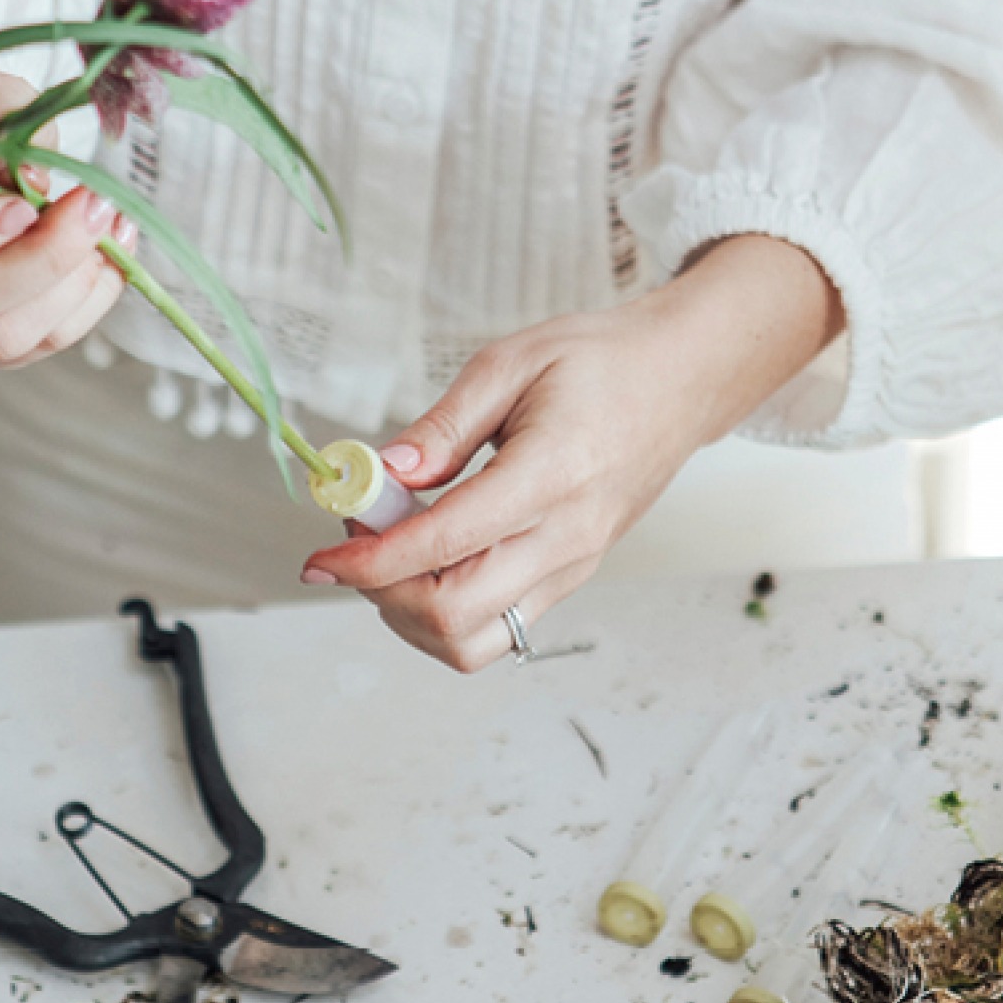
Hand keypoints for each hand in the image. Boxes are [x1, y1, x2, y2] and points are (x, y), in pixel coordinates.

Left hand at [300, 236, 842, 670]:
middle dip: (381, 591)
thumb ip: (441, 427)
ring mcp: (573, 567)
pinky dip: (445, 612)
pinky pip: (498, 628)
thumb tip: (382, 476)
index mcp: (551, 475)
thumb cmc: (600, 361)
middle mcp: (566, 538)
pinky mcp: (571, 578)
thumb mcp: (509, 363)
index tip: (322, 556)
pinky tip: (428, 560)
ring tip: (392, 553)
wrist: (680, 379)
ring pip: (474, 641)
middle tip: (356, 540)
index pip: (446, 544)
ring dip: (411, 613)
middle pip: (455, 614)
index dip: (371, 560)